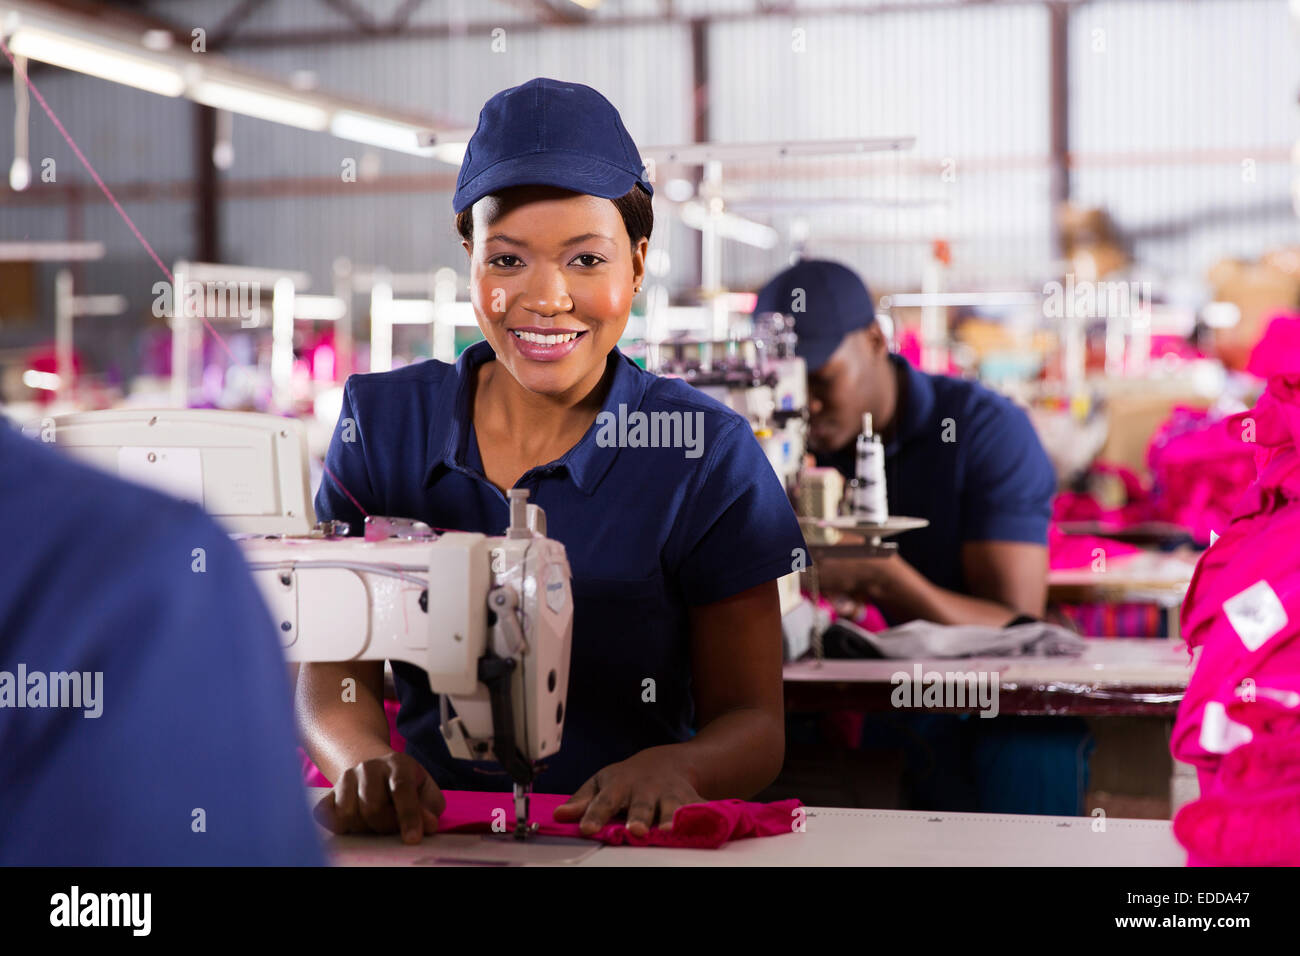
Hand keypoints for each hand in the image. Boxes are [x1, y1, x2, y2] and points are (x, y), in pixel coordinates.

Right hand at [313, 752, 444, 844]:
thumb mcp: (425, 791)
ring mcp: (346, 778)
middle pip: (372, 807)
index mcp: (398, 764)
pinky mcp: (328, 792)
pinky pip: (325, 815)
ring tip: (373, 822)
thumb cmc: (404, 786)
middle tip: (391, 828)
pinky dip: (337, 825)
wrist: (375, 768)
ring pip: (348, 813)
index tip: (413, 839)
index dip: (408, 816)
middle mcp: (369, 767)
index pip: (402, 789)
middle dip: (385, 826)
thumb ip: (430, 808)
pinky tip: (352, 822)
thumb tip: (429, 825)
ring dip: (362, 827)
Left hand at [553, 747, 702, 836]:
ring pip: (671, 806)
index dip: (595, 815)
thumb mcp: (601, 783)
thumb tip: (558, 816)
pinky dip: (706, 815)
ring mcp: (670, 794)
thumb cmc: (627, 779)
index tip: (587, 829)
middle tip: (636, 830)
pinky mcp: (691, 799)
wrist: (666, 762)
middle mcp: (646, 789)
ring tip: (668, 830)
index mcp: (620, 786)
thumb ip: (581, 801)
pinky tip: (710, 823)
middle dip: (639, 817)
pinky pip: (701, 808)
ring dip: (671, 817)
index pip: (604, 801)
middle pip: (641, 805)